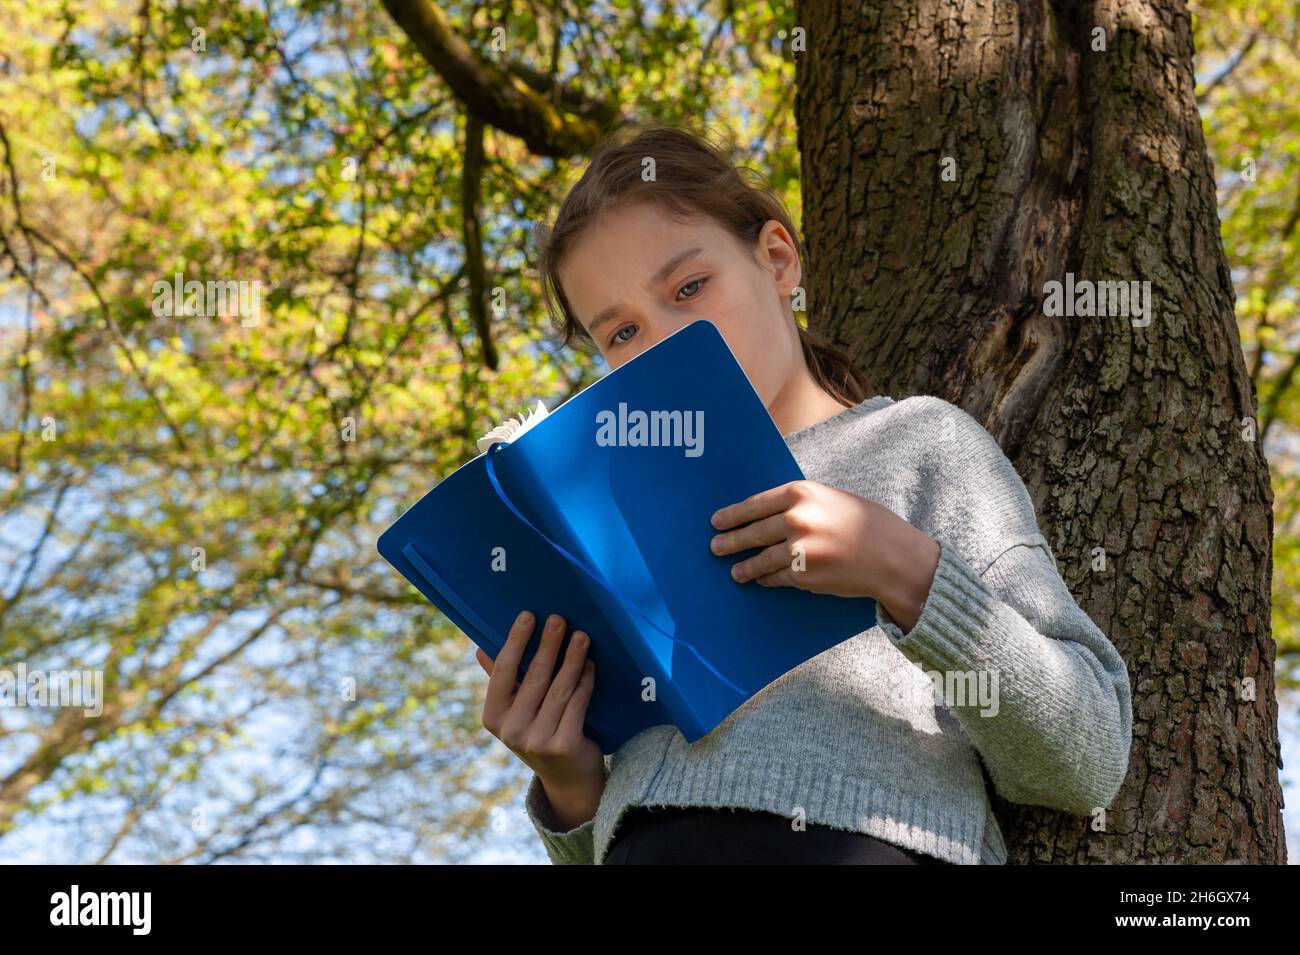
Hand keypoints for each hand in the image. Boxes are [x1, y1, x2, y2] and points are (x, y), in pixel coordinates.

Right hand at [476, 611, 605, 828]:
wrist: (567, 778)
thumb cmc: (539, 731)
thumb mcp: (516, 711)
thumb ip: (501, 681)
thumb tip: (480, 649)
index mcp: (493, 717)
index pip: (503, 672)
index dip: (515, 642)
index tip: (528, 615)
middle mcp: (511, 730)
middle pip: (534, 677)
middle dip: (549, 645)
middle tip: (560, 619)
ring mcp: (536, 740)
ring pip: (559, 689)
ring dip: (572, 659)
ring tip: (582, 636)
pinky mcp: (563, 746)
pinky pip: (577, 703)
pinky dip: (586, 682)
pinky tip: (592, 665)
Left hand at [709, 479, 939, 632]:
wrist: (893, 557)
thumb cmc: (867, 525)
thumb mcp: (832, 500)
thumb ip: (801, 504)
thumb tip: (768, 515)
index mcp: (801, 493)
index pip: (756, 504)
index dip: (734, 514)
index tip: (717, 520)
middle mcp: (795, 518)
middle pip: (752, 531)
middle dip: (731, 541)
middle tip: (715, 546)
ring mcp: (797, 548)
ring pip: (761, 559)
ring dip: (745, 566)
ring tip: (735, 572)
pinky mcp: (802, 575)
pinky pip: (776, 577)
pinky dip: (766, 579)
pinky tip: (761, 580)